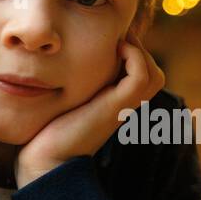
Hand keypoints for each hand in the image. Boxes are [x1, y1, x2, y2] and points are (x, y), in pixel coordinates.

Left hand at [14, 29, 164, 187]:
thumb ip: (70, 86)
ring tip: (117, 42)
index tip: (111, 40)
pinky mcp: (118, 107)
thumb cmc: (48, 133)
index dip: (132, 55)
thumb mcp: (62, 103)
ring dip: (138, 51)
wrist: (47, 161)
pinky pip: (141, 76)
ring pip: (153, 74)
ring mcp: (123, 108)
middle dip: (139, 50)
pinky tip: (114, 49)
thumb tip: (55, 63)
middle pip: (153, 74)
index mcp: (115, 106)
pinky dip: (134, 56)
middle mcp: (124, 107)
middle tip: (116, 38)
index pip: (142, 77)